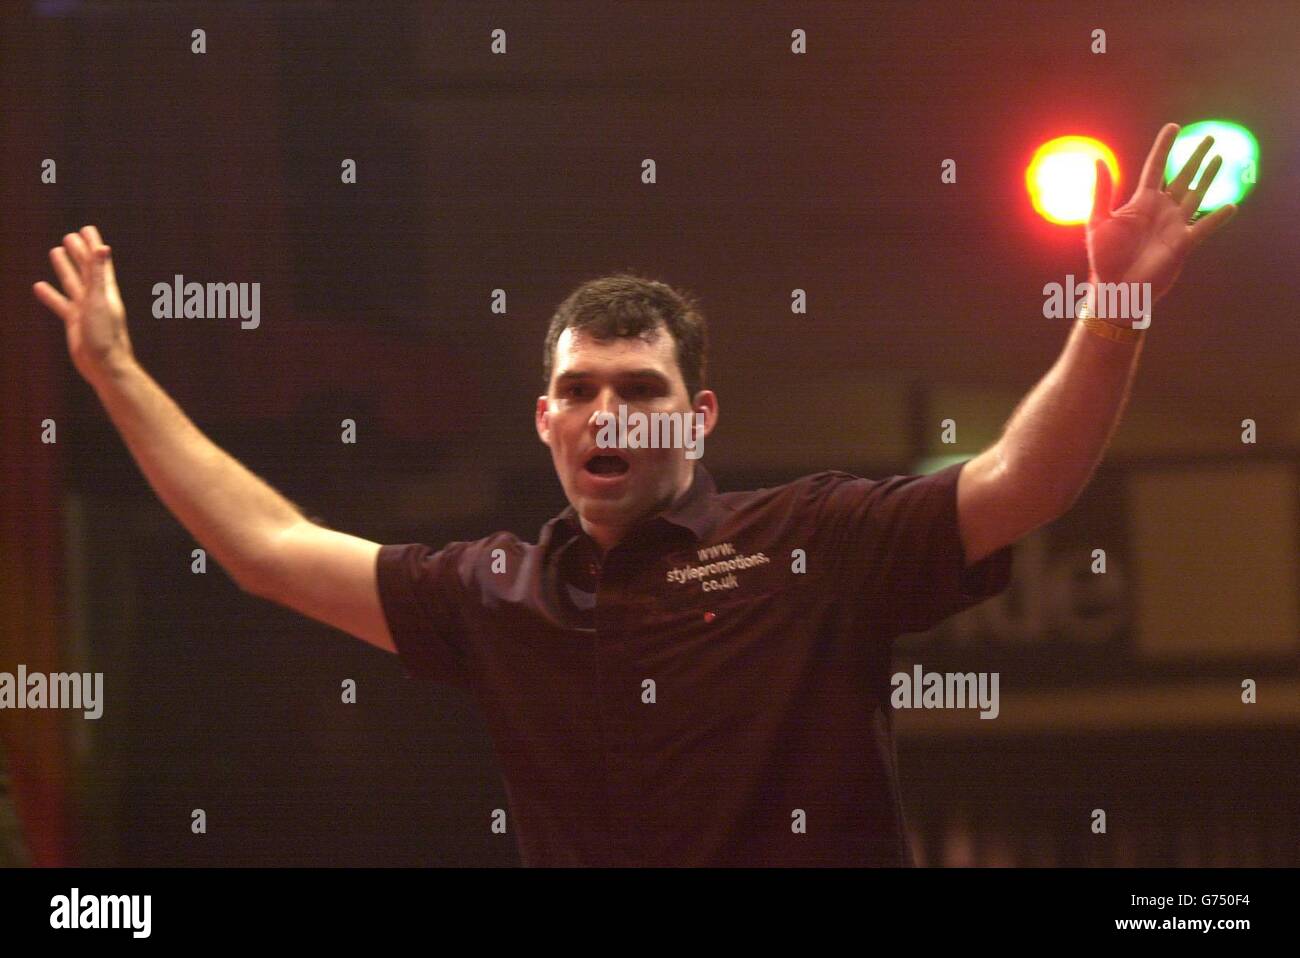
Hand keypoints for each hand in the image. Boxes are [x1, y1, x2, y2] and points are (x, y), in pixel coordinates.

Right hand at [33, 225, 133, 381]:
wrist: (103, 366)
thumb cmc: (105, 334)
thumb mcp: (99, 300)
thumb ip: (99, 274)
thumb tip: (103, 248)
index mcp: (106, 290)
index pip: (98, 261)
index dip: (93, 245)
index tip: (87, 228)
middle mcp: (96, 297)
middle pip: (85, 269)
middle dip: (79, 252)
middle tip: (70, 236)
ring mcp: (85, 309)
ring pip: (72, 283)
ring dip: (64, 268)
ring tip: (55, 251)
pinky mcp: (74, 322)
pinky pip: (60, 304)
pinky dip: (50, 295)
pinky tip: (39, 286)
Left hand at [1087, 123, 1237, 303]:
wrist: (1115, 288)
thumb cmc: (1104, 257)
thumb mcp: (1098, 221)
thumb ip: (1102, 191)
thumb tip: (1098, 160)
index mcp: (1141, 202)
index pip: (1156, 167)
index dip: (1164, 147)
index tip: (1173, 127)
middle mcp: (1161, 210)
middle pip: (1182, 176)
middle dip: (1195, 157)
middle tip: (1209, 137)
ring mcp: (1174, 225)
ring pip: (1196, 195)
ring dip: (1209, 178)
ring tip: (1221, 159)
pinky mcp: (1184, 243)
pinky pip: (1205, 227)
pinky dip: (1218, 217)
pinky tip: (1231, 205)